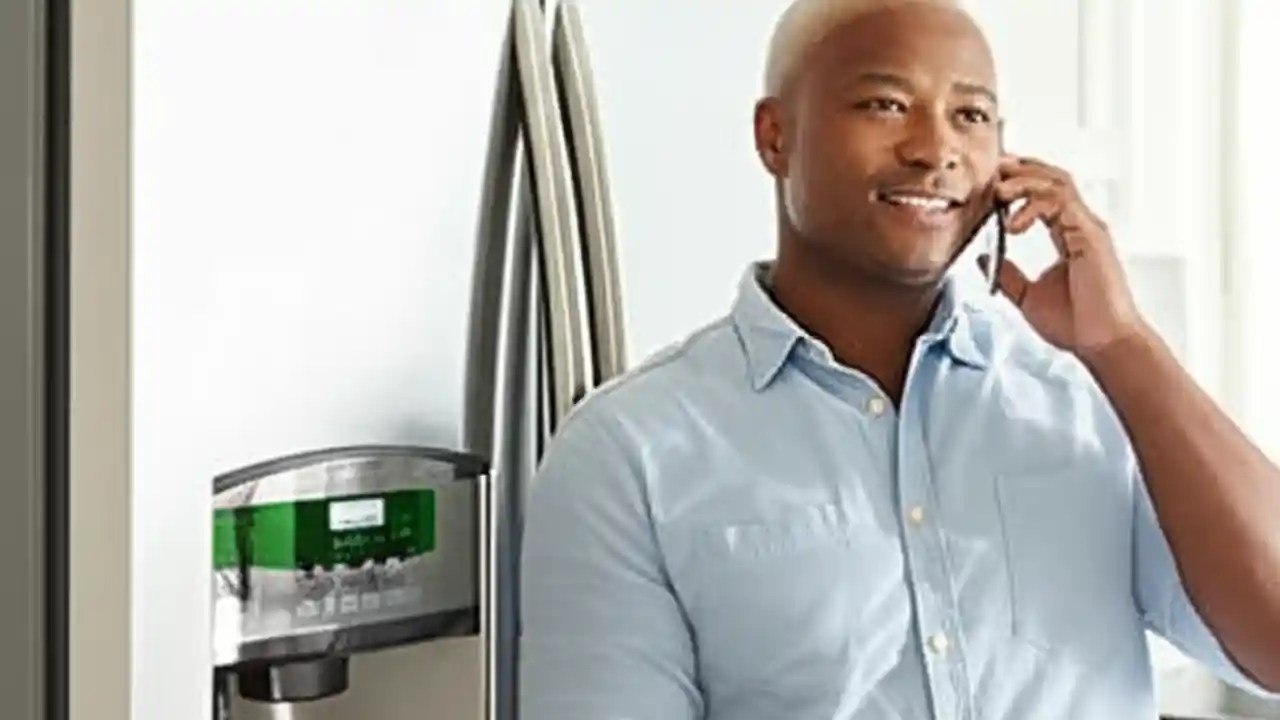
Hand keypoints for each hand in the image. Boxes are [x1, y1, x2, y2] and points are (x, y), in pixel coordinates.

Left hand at [978, 154, 1147, 358]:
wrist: (1102, 343)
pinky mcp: (1091, 237)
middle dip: (1022, 168)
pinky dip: (1034, 206)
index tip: (992, 180)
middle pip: (1054, 178)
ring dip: (1025, 181)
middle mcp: (1080, 225)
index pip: (1046, 193)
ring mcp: (1088, 228)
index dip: (1020, 181)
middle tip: (993, 169)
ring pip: (1058, 184)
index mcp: (1068, 234)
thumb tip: (981, 257)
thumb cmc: (1075, 323)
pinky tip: (1013, 224)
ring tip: (998, 191)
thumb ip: (1008, 274)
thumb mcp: (1027, 295)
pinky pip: (1061, 205)